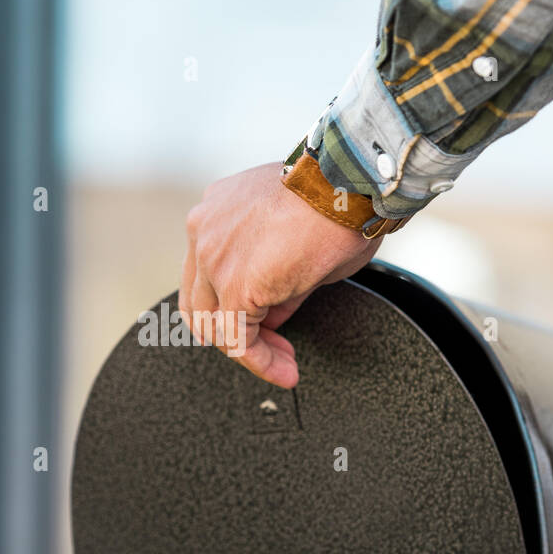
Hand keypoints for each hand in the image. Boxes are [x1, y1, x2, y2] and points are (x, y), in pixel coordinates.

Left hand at [180, 162, 381, 387]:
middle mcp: (203, 231)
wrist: (350, 183)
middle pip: (202, 304)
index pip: (207, 276)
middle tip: (274, 350)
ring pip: (215, 326)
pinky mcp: (233, 285)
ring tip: (282, 365)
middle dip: (236, 333)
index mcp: (215, 214)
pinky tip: (284, 369)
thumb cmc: (337, 199)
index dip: (234, 307)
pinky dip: (260, 362)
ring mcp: (211, 258)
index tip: (267, 325)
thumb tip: (273, 314)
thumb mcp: (297, 242)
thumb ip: (276, 281)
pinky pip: (237, 340)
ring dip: (250, 352)